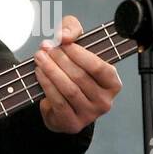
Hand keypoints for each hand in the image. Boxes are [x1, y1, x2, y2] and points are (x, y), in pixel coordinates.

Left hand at [34, 14, 121, 133]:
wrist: (62, 104)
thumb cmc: (73, 71)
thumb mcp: (75, 44)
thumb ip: (72, 30)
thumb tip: (65, 35)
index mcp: (113, 83)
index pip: (99, 67)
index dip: (78, 53)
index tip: (62, 42)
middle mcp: (105, 101)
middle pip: (80, 77)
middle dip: (60, 59)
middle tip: (45, 48)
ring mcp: (90, 115)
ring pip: (69, 89)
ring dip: (51, 71)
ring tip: (40, 58)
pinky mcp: (73, 124)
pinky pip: (59, 101)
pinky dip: (47, 85)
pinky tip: (39, 73)